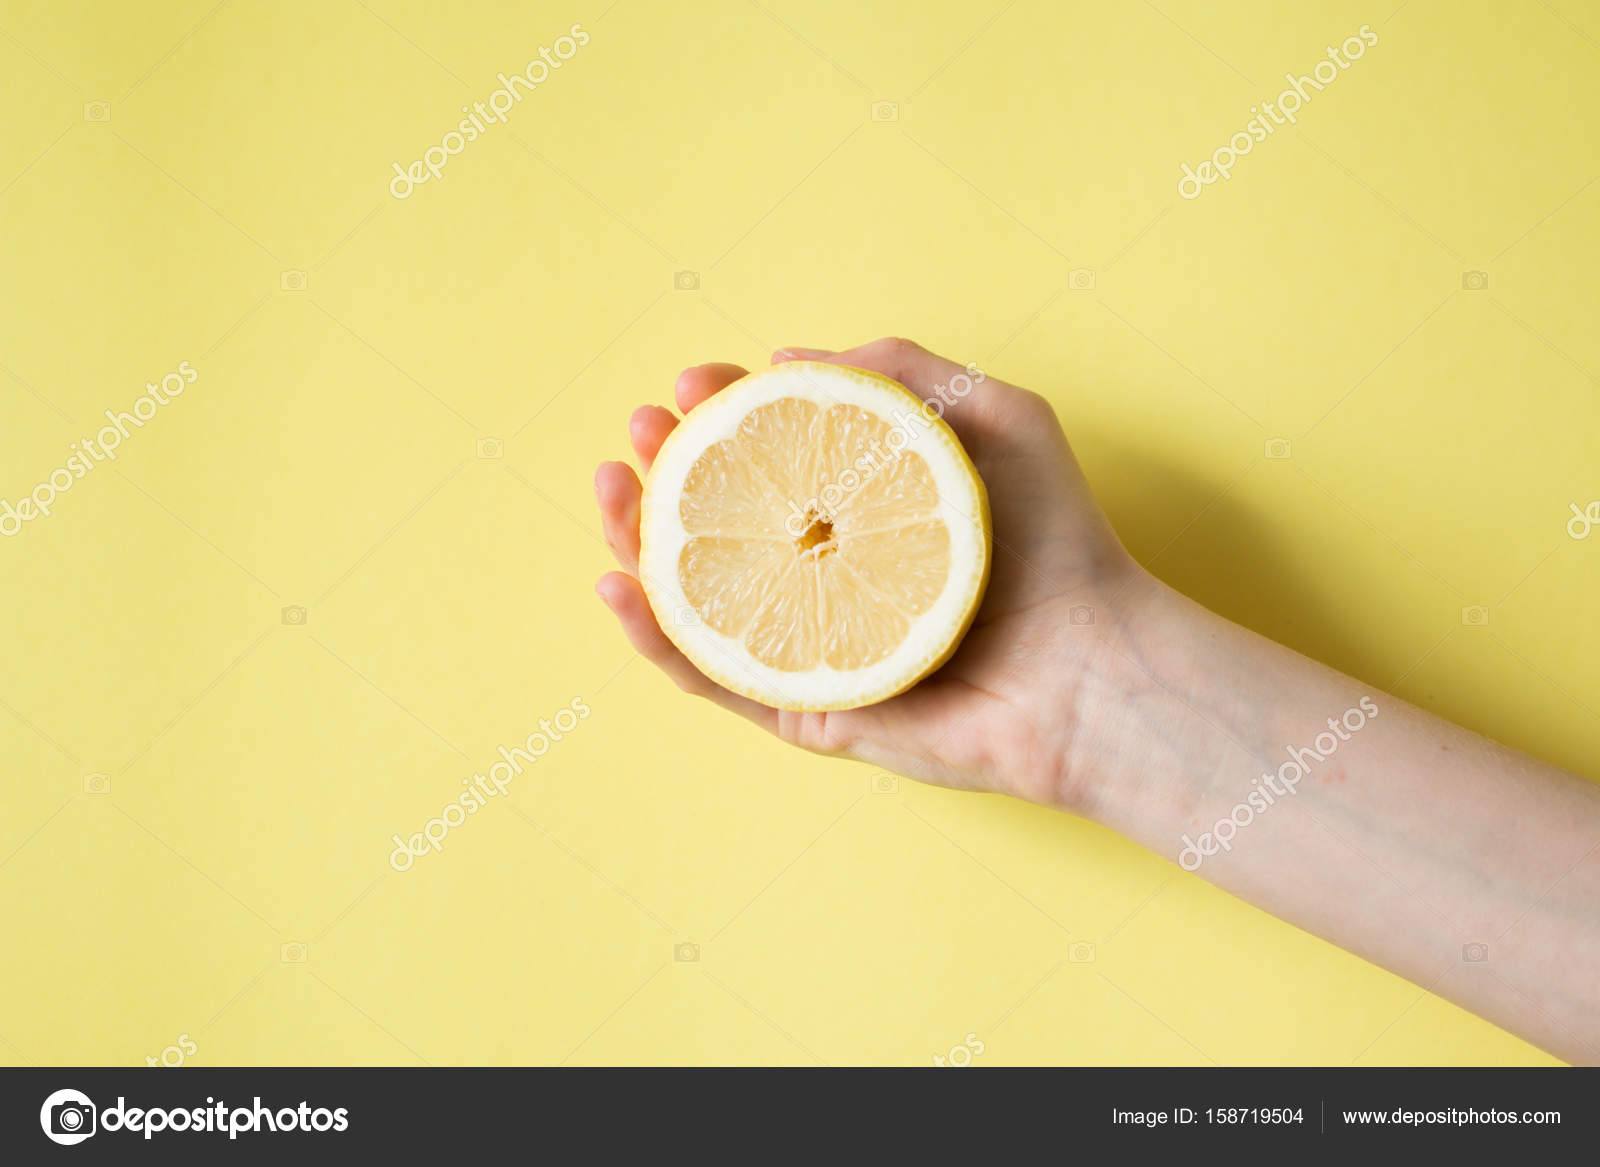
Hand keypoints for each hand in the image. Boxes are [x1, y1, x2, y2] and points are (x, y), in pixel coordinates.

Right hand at [594, 337, 1146, 809]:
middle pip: (716, 520)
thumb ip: (905, 370)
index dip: (722, 413)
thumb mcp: (997, 419)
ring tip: (609, 486)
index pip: (770, 455)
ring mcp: (808, 643)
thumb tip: (788, 358)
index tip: (694, 377)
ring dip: (633, 540)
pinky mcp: (803, 711)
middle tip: (642, 426)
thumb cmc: (1058, 544)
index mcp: (861, 511)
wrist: (1090, 666)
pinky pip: (711, 677)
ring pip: (694, 596)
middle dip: (663, 467)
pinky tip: (619, 587)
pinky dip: (654, 638)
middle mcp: (825, 575)